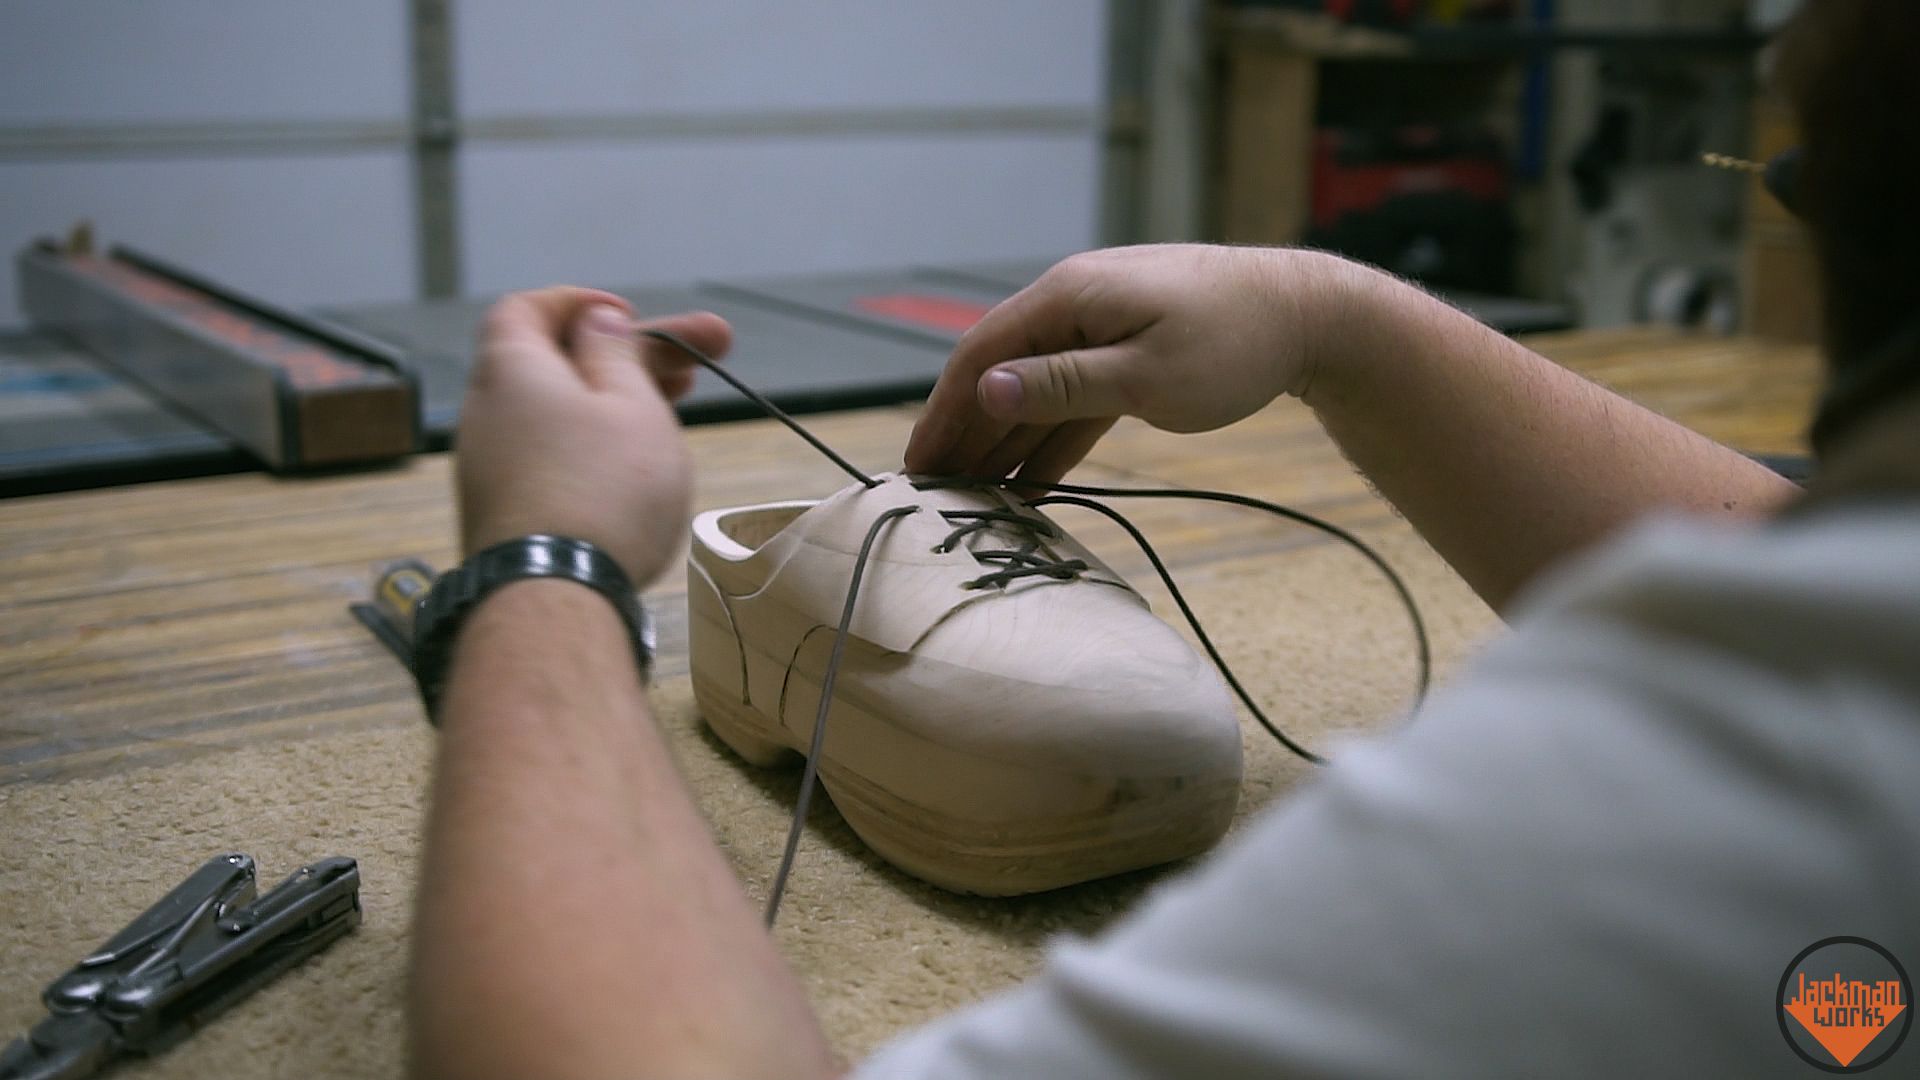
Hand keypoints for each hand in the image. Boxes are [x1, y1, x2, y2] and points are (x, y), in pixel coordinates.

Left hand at [456, 286, 732, 586]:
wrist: (555, 600)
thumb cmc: (603, 491)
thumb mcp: (631, 405)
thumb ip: (616, 355)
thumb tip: (595, 323)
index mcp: (510, 368)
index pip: (528, 308)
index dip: (580, 303)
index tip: (628, 316)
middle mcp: (487, 413)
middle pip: (557, 362)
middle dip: (631, 355)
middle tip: (706, 357)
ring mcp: (490, 468)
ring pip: (557, 414)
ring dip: (618, 402)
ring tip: (682, 408)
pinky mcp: (504, 515)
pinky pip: (549, 459)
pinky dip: (592, 446)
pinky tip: (638, 465)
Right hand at [903, 244, 1362, 487]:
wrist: (1315, 317)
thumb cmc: (1235, 344)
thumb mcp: (1146, 375)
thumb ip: (1063, 385)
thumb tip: (984, 388)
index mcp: (1069, 298)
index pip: (980, 355)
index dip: (942, 412)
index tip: (915, 467)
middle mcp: (1076, 306)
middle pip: (1001, 373)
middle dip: (964, 434)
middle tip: (932, 498)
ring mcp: (1104, 328)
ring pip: (1037, 390)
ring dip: (1005, 442)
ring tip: (971, 500)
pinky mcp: (1132, 352)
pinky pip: (1077, 399)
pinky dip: (1052, 439)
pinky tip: (1030, 486)